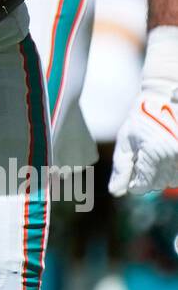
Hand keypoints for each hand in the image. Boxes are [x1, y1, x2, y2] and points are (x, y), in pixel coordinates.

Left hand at [110, 28, 177, 194]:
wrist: (163, 97)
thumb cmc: (141, 117)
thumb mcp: (126, 140)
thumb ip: (121, 168)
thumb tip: (116, 192)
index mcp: (154, 152)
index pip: (144, 185)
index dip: (135, 183)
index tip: (131, 173)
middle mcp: (173, 154)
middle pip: (159, 184)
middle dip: (148, 177)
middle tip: (143, 159)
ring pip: (173, 181)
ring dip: (163, 174)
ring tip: (155, 155)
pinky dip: (174, 170)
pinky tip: (166, 157)